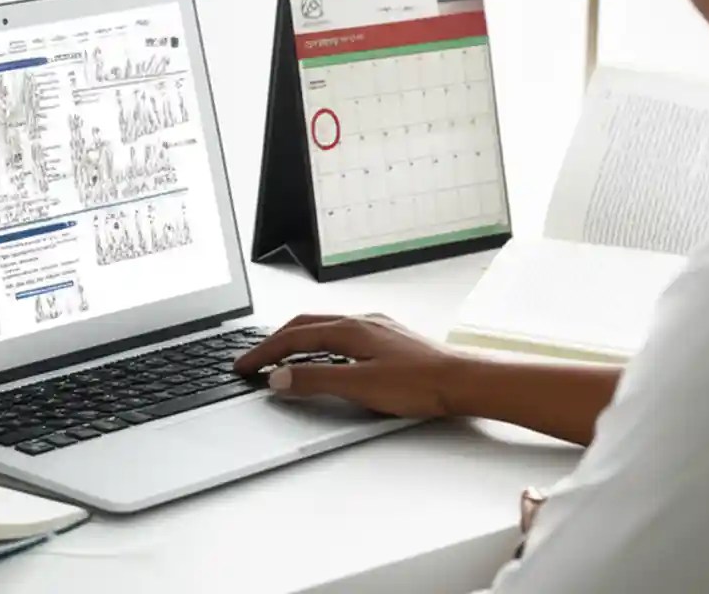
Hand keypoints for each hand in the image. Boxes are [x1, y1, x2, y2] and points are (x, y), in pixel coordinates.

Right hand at [232, 314, 465, 417]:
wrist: (464, 381)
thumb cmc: (420, 383)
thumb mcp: (359, 386)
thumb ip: (316, 381)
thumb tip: (280, 378)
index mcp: (349, 329)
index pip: (293, 337)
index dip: (264, 353)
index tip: (243, 366)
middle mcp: (361, 322)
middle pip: (305, 326)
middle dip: (275, 342)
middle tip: (253, 360)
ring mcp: (376, 329)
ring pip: (324, 330)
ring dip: (297, 342)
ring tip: (280, 358)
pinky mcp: (389, 341)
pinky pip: (342, 337)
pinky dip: (320, 347)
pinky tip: (325, 360)